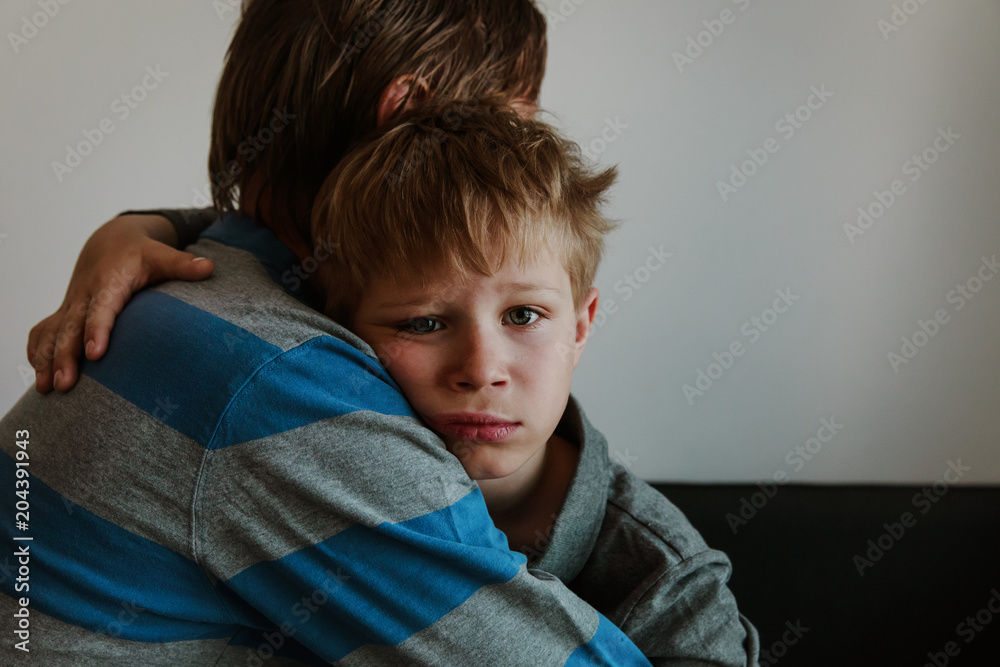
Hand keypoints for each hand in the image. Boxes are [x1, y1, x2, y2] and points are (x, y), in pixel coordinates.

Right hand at [27, 214, 214, 392]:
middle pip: (70, 328)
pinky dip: (37, 351)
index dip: (96, 330)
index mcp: (109, 282)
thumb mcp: (161, 254)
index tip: (95, 354)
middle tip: (65, 384)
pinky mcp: (64, 313)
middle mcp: (84, 295)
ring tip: (46, 389)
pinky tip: (40, 376)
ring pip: (52, 333)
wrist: (111, 243)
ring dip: (46, 360)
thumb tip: (209, 268)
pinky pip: (43, 332)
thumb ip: (183, 264)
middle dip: (65, 356)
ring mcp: (71, 305)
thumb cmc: (140, 253)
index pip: (102, 308)